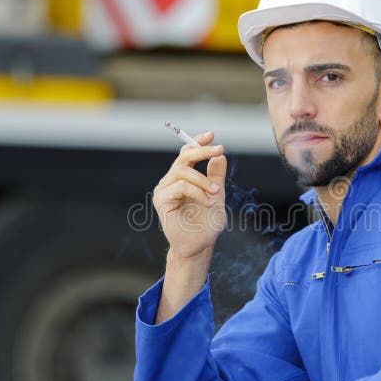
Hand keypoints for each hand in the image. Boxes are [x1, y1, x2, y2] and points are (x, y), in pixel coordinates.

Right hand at [153, 131, 227, 258]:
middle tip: (219, 150)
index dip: (198, 142)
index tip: (212, 135)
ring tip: (216, 192)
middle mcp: (170, 181)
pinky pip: (181, 187)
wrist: (199, 245)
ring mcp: (164, 189)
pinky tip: (207, 203)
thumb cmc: (207, 223)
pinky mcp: (161, 200)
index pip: (187, 154)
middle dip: (202, 151)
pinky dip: (198, 193)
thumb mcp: (217, 194)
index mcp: (182, 178)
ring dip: (204, 181)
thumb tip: (219, 155)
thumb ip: (216, 175)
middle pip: (183, 157)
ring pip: (184, 172)